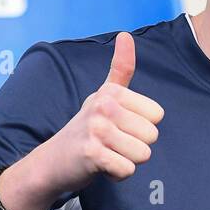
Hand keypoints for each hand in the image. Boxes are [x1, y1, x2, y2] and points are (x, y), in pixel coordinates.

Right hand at [32, 32, 164, 196]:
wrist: (52, 161)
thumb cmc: (87, 128)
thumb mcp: (103, 96)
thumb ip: (120, 70)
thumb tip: (126, 35)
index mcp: (112, 92)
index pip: (157, 115)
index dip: (142, 126)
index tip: (119, 126)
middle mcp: (103, 105)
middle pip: (152, 135)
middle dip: (136, 145)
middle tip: (112, 143)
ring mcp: (96, 129)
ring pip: (143, 154)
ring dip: (127, 160)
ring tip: (107, 153)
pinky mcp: (92, 153)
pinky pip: (128, 170)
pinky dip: (118, 174)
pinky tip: (101, 166)